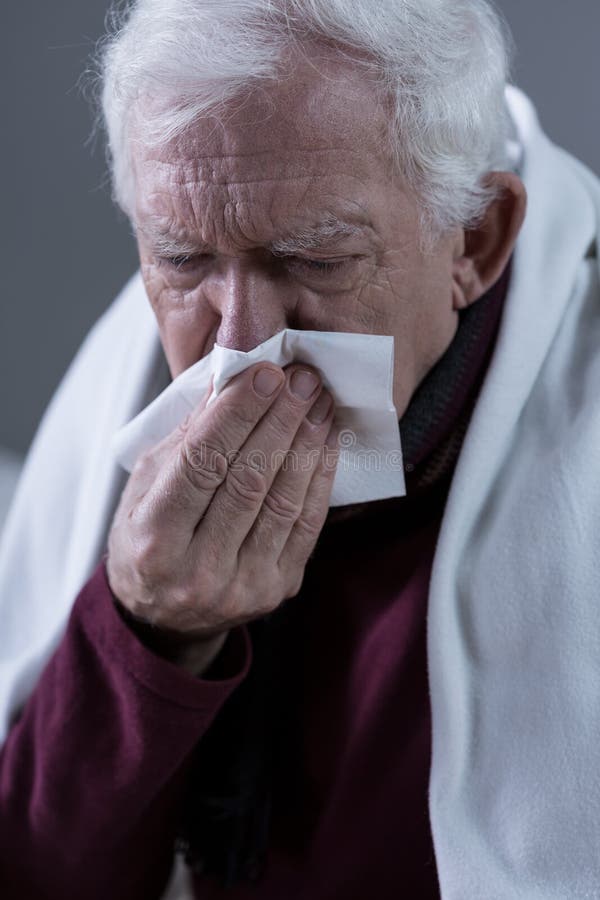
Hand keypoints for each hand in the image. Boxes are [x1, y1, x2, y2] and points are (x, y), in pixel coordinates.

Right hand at [106, 363, 338, 666]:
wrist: (164, 616)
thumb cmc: (148, 539)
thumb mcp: (145, 487)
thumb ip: (186, 438)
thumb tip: (229, 379)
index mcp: (153, 540)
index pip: (201, 464)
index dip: (236, 415)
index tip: (264, 373)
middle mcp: (197, 570)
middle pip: (247, 481)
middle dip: (279, 421)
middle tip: (301, 378)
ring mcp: (242, 585)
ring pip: (283, 501)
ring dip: (306, 442)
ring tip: (318, 400)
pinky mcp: (277, 589)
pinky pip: (307, 524)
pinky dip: (319, 475)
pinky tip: (325, 440)